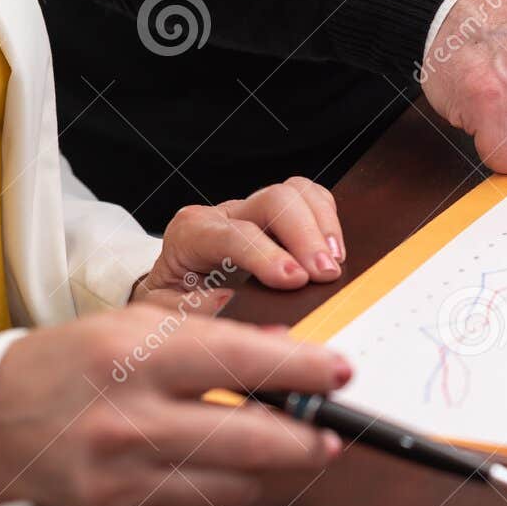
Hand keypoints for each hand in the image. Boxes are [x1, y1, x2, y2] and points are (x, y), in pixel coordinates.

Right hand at [0, 306, 350, 505]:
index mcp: (135, 357)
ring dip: (268, 471)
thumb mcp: (139, 325)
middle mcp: (127, 420)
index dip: (302, 371)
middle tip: (332, 434)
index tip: (342, 372)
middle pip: (248, 438)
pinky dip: (228, 496)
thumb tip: (293, 353)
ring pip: (233, 487)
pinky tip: (230, 474)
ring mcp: (120, 478)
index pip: (240, 362)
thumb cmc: (77, 362)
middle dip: (304, 439)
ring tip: (279, 449)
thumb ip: (218, 337)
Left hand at [133, 176, 344, 301]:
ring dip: (323, 224)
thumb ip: (196, 308)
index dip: (266, 254)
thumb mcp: (171, 314)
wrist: (174, 292)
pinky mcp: (278, 217)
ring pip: (297, 191)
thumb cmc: (174, 303)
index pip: (234, 234)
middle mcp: (223, 214)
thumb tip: (229, 300)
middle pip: (274, 200)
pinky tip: (334, 254)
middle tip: (326, 274)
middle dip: (305, 235)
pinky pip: (311, 200)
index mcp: (191, 233)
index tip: (295, 280)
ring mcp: (253, 210)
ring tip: (335, 263)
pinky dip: (328, 221)